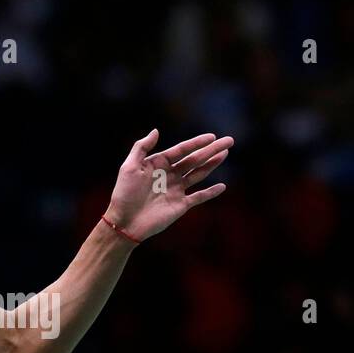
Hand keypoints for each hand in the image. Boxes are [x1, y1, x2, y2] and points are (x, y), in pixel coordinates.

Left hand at [105, 129, 233, 240]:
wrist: (125, 222)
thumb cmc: (124, 193)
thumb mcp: (129, 167)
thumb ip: (141, 147)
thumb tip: (156, 130)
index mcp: (157, 164)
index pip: (181, 150)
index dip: (197, 143)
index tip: (212, 136)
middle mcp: (169, 175)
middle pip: (194, 160)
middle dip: (211, 150)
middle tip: (229, 141)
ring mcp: (176, 190)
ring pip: (198, 174)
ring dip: (212, 164)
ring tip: (225, 154)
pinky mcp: (180, 205)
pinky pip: (199, 197)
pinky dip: (210, 192)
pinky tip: (222, 186)